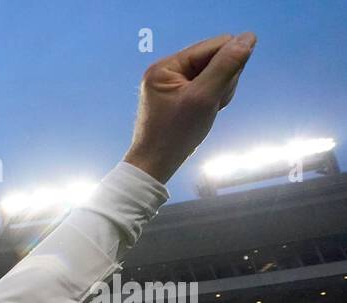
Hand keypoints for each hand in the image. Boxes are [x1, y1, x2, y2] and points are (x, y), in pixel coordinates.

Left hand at [122, 33, 255, 183]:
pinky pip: (208, 87)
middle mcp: (167, 70)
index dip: (228, 65)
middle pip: (216, 58)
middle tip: (210, 105)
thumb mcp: (205, 97)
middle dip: (223, 81)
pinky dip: (212, 99)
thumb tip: (248, 37)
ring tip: (206, 111)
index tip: (218, 92)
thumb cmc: (176, 134)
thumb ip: (226, 65)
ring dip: (219, 92)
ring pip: (215, 73)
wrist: (154, 165)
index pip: (215, 45)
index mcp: (166, 65)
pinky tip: (204, 113)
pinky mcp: (178, 95)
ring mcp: (172, 83)